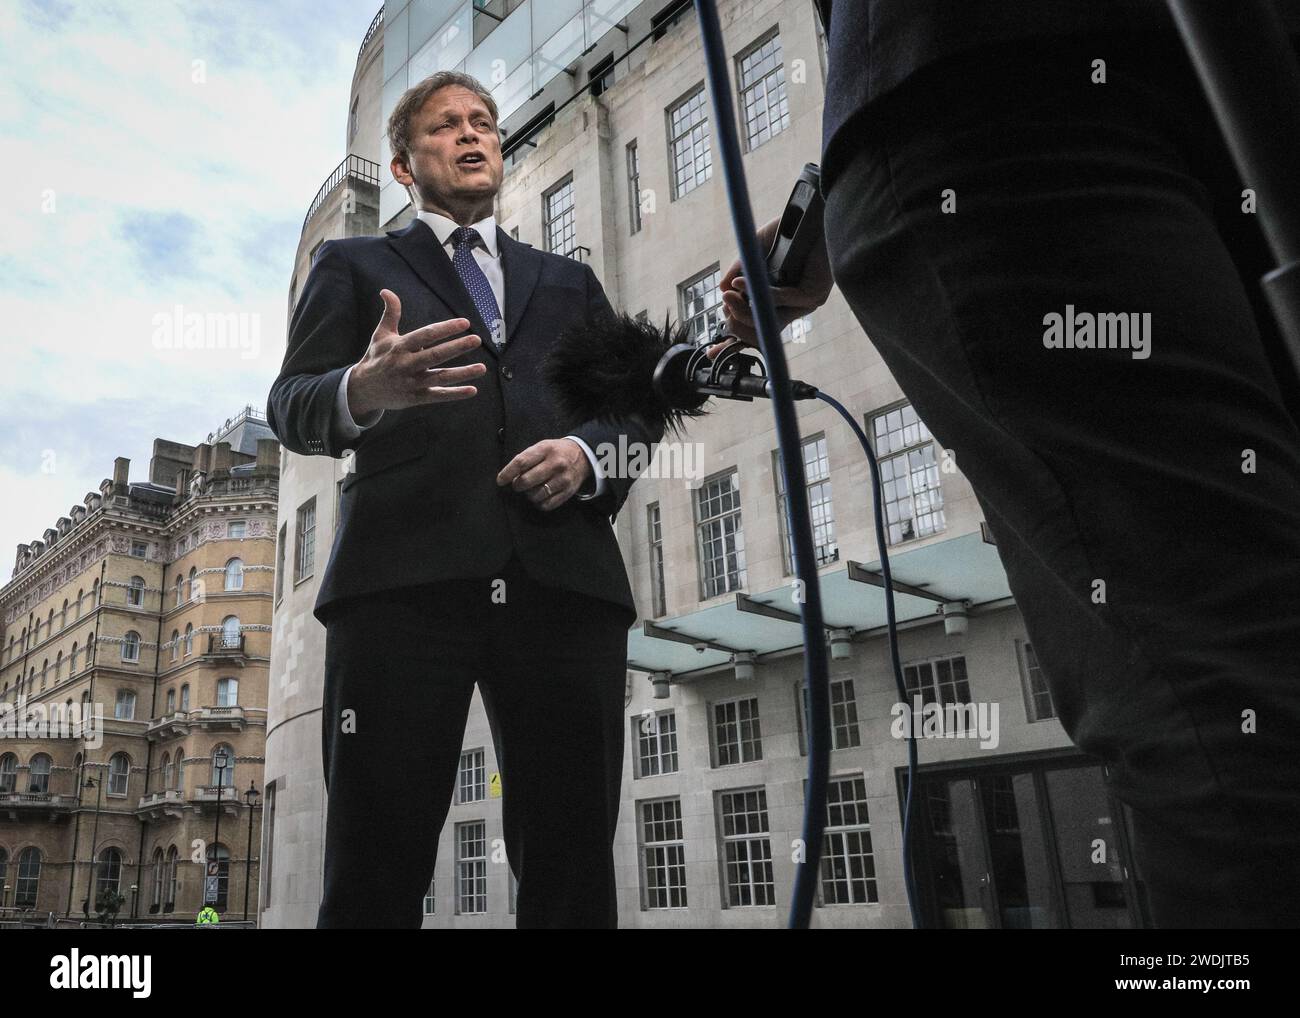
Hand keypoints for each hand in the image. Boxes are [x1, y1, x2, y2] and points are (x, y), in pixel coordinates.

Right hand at [347, 289, 488, 416]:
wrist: (362, 389)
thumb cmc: (376, 358)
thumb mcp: (381, 335)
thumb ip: (390, 313)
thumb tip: (386, 291)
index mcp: (400, 346)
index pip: (426, 335)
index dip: (446, 328)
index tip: (465, 322)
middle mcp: (406, 364)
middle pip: (436, 355)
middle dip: (457, 347)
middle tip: (476, 340)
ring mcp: (412, 383)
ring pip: (440, 377)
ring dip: (462, 373)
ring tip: (482, 368)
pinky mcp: (415, 398)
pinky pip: (437, 395)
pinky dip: (455, 394)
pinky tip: (472, 390)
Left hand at [496, 438, 591, 510]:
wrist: (583, 455)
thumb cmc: (556, 452)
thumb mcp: (542, 447)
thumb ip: (526, 458)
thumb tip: (508, 476)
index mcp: (546, 449)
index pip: (521, 462)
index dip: (507, 473)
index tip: (500, 481)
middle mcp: (556, 464)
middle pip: (526, 481)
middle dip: (517, 485)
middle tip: (518, 484)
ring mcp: (563, 479)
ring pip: (536, 495)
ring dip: (529, 494)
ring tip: (532, 489)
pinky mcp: (568, 492)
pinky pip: (547, 505)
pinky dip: (539, 503)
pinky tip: (540, 496)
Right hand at [706, 214, 833, 359]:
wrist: (813, 210)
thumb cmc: (787, 229)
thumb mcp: (755, 250)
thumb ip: (740, 271)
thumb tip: (723, 290)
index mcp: (778, 301)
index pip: (756, 330)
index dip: (735, 343)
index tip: (712, 353)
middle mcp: (792, 307)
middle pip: (760, 332)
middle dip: (736, 322)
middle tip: (724, 302)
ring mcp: (805, 303)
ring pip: (770, 321)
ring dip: (745, 312)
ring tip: (728, 296)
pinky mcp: (814, 293)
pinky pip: (781, 300)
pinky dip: (758, 293)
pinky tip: (742, 283)